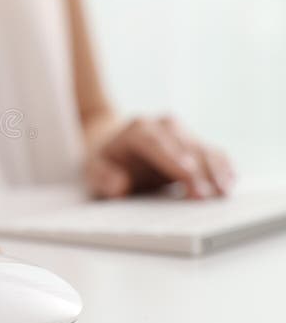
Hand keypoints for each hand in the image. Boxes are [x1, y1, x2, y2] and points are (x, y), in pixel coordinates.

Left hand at [85, 116, 234, 198]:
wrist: (112, 141)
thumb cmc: (104, 160)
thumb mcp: (93, 169)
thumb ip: (103, 177)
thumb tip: (120, 186)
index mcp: (137, 130)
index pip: (158, 144)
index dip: (174, 162)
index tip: (188, 179)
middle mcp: (163, 126)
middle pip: (186, 146)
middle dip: (198, 171)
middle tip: (208, 197)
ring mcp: (181, 132)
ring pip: (203, 148)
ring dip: (216, 170)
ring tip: (224, 193)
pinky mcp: (194, 142)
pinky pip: (213, 153)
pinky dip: (223, 167)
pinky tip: (230, 183)